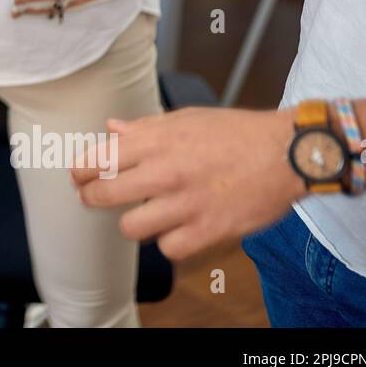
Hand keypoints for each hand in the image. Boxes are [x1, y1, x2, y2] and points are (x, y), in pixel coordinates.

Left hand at [72, 107, 305, 260]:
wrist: (286, 152)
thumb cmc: (236, 133)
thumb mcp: (186, 118)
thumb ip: (145, 127)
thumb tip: (111, 128)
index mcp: (156, 141)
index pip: (97, 159)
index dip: (81, 171)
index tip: (79, 176)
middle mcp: (165, 172)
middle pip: (104, 195)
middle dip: (93, 198)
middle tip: (94, 197)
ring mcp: (185, 203)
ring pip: (131, 227)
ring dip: (133, 222)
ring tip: (142, 215)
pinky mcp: (207, 230)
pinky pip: (168, 248)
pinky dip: (169, 242)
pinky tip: (175, 230)